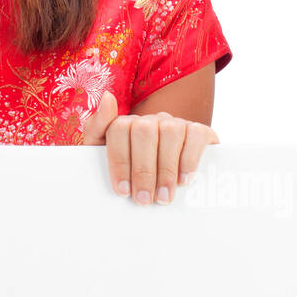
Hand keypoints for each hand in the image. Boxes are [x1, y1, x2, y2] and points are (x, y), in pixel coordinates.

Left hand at [81, 92, 219, 204]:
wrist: (170, 179)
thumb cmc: (133, 170)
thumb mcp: (106, 155)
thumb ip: (97, 129)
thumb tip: (107, 97)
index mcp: (126, 124)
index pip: (119, 130)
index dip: (120, 162)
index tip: (122, 190)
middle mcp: (151, 120)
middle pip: (144, 132)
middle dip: (143, 170)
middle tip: (143, 199)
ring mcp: (175, 123)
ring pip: (170, 132)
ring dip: (166, 169)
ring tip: (163, 196)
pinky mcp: (199, 131)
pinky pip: (195, 136)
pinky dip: (189, 159)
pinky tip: (183, 180)